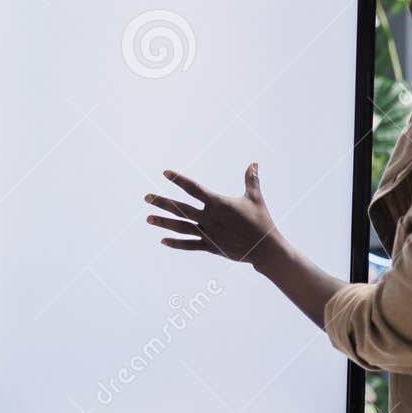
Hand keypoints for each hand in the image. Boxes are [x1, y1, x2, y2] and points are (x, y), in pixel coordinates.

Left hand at [145, 164, 278, 263]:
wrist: (265, 249)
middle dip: (162, 202)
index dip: (179, 180)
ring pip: (181, 227)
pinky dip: (176, 243)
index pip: (194, 188)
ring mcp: (208, 234)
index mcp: (218, 204)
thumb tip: (254, 163)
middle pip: (180, 208)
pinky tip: (162, 240)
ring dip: (163, 222)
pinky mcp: (210, 247)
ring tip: (148, 218)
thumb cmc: (262, 221)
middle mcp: (209, 218)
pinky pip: (189, 245)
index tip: (165, 173)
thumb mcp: (255, 198)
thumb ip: (251, 180)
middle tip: (146, 197)